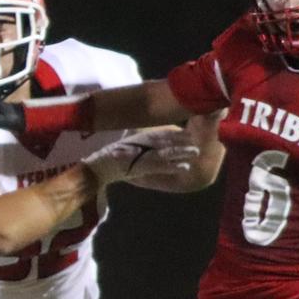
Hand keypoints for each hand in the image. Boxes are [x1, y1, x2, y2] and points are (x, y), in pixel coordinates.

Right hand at [86, 128, 203, 191]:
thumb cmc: (113, 157)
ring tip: (196, 152)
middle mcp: (142, 143)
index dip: (178, 131)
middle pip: (167, 139)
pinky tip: (185, 167)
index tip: (193, 131)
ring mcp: (142, 155)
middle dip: (183, 139)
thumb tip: (156, 142)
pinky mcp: (142, 167)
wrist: (99, 167)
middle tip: (200, 140)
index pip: (162, 131)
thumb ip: (143, 142)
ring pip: (166, 152)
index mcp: (141, 137)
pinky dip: (173, 167)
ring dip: (181, 152)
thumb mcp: (129, 145)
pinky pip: (161, 166)